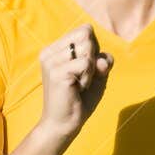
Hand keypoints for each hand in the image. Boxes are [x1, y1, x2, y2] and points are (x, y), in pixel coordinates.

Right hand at [35, 24, 112, 143]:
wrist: (64, 124)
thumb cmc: (80, 99)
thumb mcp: (97, 75)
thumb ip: (103, 61)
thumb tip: (101, 59)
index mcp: (55, 49)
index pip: (85, 30)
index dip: (94, 49)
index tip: (84, 69)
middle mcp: (50, 52)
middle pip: (87, 35)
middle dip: (93, 58)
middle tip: (82, 78)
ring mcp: (51, 61)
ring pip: (88, 48)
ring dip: (91, 70)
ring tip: (79, 85)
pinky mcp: (57, 72)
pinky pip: (86, 63)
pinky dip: (89, 78)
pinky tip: (78, 89)